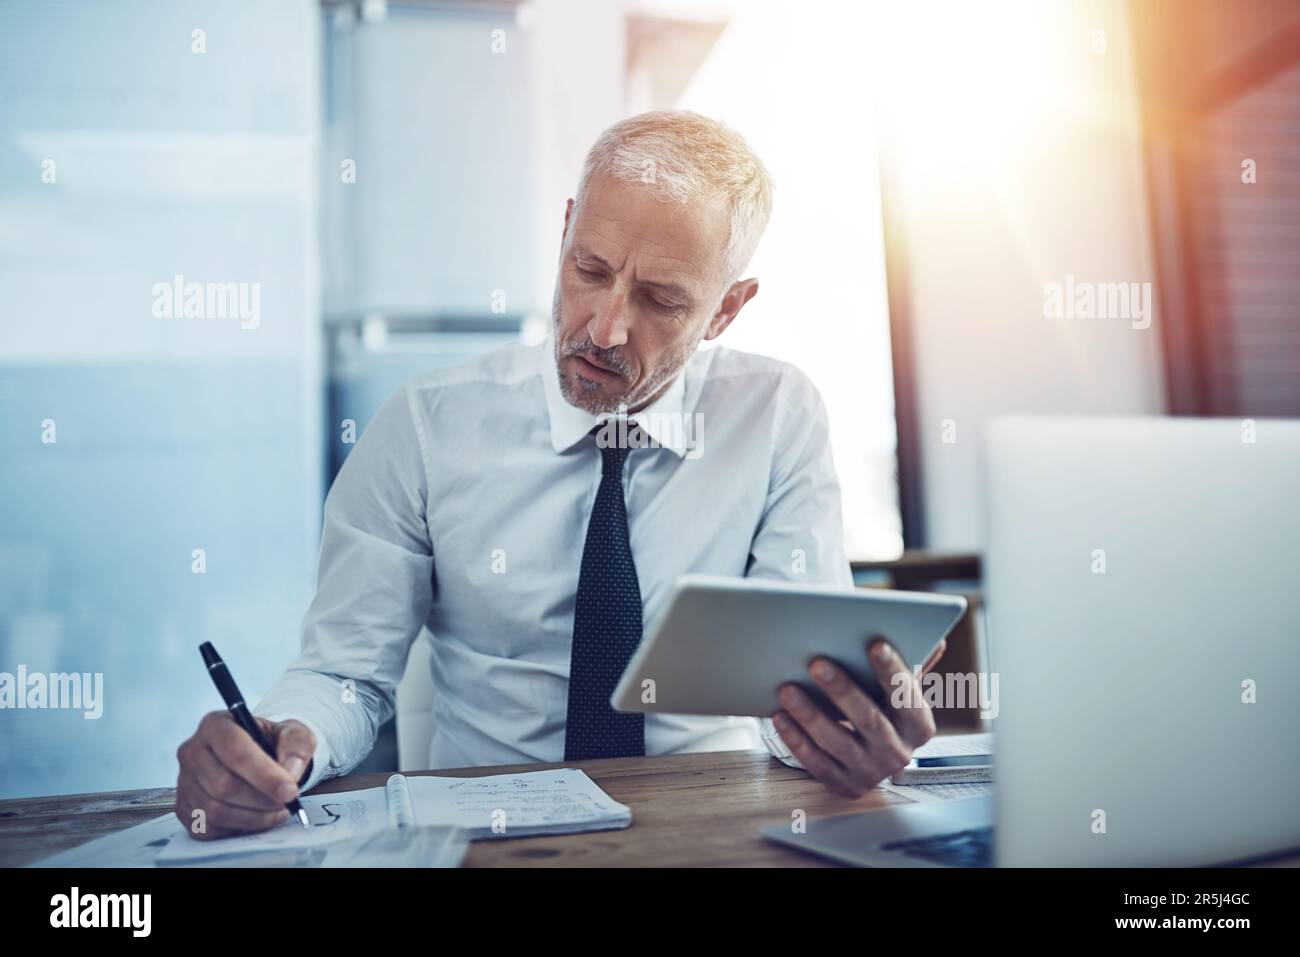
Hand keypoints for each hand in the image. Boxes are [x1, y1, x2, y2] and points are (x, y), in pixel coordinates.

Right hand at [174, 712, 315, 839]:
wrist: (257, 756)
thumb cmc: (272, 743)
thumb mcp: (293, 733)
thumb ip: (297, 745)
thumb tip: (290, 771)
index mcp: (216, 725)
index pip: (235, 752)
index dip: (264, 775)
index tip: (290, 791)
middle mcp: (193, 751)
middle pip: (223, 785)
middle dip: (261, 799)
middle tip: (288, 802)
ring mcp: (184, 781)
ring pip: (216, 810)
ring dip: (254, 817)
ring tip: (278, 809)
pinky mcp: (185, 807)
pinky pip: (209, 827)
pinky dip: (239, 827)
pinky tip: (258, 815)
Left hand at [771, 636, 945, 797]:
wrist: (873, 754)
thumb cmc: (883, 706)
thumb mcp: (900, 688)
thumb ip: (913, 663)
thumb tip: (933, 635)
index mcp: (919, 725)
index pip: (907, 697)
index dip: (893, 671)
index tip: (875, 644)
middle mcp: (899, 752)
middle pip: (870, 720)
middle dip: (843, 690)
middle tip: (817, 663)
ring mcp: (871, 771)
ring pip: (837, 742)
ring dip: (811, 714)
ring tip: (787, 688)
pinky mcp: (844, 784)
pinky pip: (816, 763)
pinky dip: (796, 739)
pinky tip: (780, 715)